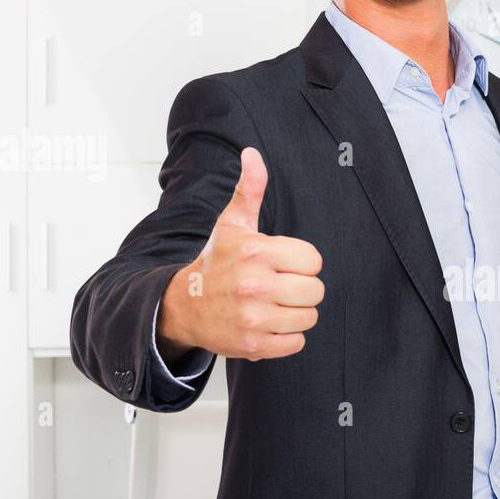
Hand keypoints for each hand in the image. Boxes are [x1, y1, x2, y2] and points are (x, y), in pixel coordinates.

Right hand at [158, 146, 324, 362]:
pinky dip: (287, 337)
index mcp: (256, 252)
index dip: (301, 263)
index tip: (281, 264)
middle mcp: (255, 285)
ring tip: (273, 305)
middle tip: (279, 286)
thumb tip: (253, 154)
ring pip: (309, 317)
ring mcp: (254, 317)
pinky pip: (297, 343)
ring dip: (296, 313)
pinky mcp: (254, 345)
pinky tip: (268, 324)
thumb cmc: (216, 263)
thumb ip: (250, 190)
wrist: (184, 306)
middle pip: (315, 291)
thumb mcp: (232, 224)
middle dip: (302, 289)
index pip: (314, 261)